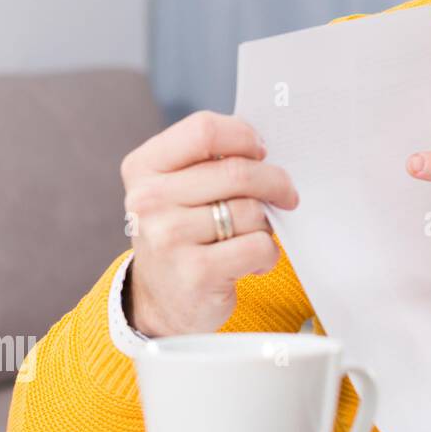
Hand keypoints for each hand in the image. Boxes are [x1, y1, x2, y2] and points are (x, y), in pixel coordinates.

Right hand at [120, 111, 298, 336]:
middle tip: (286, 194)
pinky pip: (259, 246)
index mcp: (144, 168)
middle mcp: (149, 200)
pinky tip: (253, 261)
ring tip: (252, 235)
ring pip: (252, 210)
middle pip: (238, 171)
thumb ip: (210, 162)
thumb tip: (264, 146)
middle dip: (275, 182)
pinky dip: (268, 254)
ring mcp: (169, 237)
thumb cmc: (182, 233)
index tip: (260, 152)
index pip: (204, 130)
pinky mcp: (196, 273)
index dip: (243, 136)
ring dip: (266, 224)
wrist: (163, 301)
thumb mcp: (177, 190)